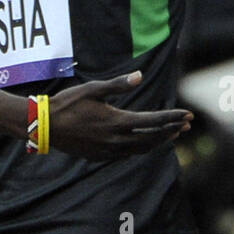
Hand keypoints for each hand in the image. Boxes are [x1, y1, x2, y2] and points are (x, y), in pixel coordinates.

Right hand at [47, 71, 191, 160]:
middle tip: (186, 124)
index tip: (188, 114)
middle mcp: (116, 140)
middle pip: (152, 138)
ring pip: (141, 149)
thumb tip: (140, 76)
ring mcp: (109, 151)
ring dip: (158, 141)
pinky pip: (128, 154)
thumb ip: (119, 85)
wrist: (45, 126)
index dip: (172, 118)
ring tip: (171, 134)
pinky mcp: (101, 156)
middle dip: (171, 130)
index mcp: (117, 122)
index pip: (153, 122)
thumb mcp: (94, 89)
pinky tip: (144, 141)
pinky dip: (141, 147)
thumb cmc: (68, 103)